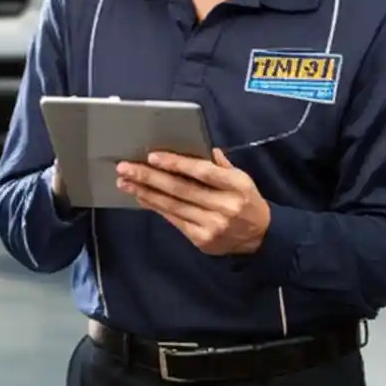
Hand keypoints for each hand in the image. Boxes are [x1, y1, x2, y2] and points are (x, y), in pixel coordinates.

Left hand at [116, 148, 269, 254]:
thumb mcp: (241, 178)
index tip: (152, 156)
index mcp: (236, 186)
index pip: (202, 172)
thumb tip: (199, 145)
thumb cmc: (246, 200)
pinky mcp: (202, 240)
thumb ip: (219, 164)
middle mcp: (224, 206)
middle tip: (125, 168)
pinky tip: (141, 197)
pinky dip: (155, 207)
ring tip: (124, 182)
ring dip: (145, 193)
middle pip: (181, 189)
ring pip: (172, 205)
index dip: (176, 163)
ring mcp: (212, 225)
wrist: (261, 237)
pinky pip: (174, 220)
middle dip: (149, 177)